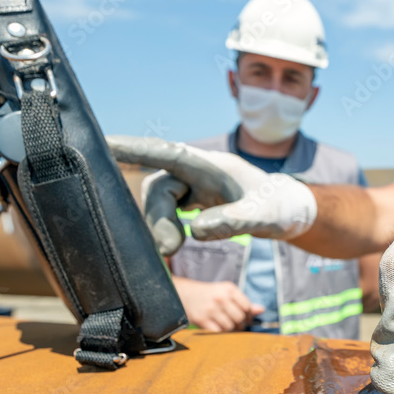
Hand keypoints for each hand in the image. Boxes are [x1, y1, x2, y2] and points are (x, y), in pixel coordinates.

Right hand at [107, 135, 315, 255]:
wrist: (288, 210)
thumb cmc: (277, 209)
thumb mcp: (261, 219)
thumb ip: (233, 223)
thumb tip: (197, 232)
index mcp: (211, 166)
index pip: (168, 153)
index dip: (136, 148)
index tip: (105, 142)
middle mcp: (197, 170)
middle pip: (159, 186)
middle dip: (158, 217)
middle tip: (171, 251)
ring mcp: (193, 183)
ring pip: (160, 199)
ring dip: (161, 225)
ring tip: (174, 250)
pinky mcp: (191, 197)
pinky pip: (166, 207)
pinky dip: (164, 225)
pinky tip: (168, 241)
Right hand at [173, 277, 263, 331]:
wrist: (186, 294)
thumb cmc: (211, 294)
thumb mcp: (227, 292)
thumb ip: (244, 301)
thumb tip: (262, 310)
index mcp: (229, 289)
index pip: (247, 306)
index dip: (249, 315)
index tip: (247, 318)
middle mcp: (220, 298)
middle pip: (239, 318)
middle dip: (241, 324)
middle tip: (238, 325)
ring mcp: (211, 309)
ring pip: (229, 327)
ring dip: (231, 330)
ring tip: (228, 326)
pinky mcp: (202, 320)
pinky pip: (218, 332)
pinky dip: (220, 333)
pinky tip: (219, 329)